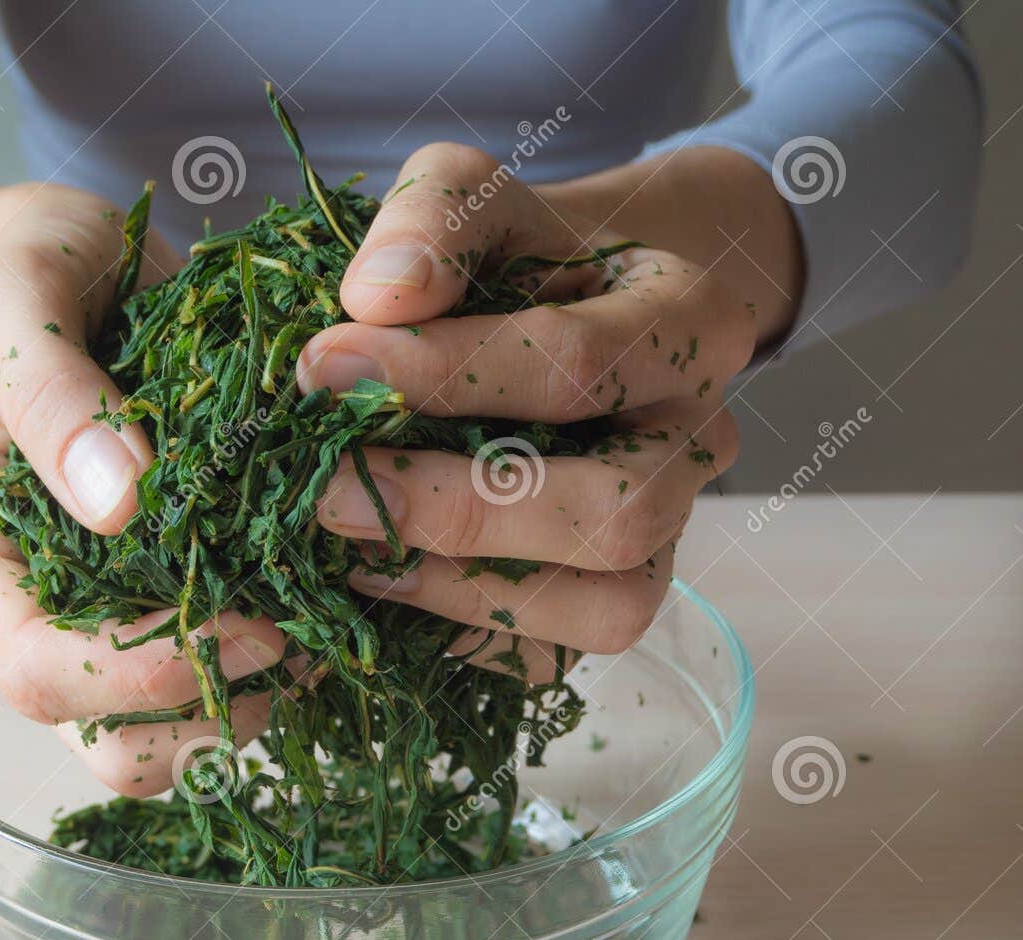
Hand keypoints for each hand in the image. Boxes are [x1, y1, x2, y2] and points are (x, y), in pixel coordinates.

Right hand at [0, 185, 284, 795]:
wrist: (79, 272)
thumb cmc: (35, 273)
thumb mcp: (20, 293)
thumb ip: (48, 385)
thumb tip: (119, 502)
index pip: (38, 672)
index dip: (147, 672)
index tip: (256, 622)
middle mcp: (25, 615)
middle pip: (107, 745)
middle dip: (211, 710)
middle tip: (296, 632)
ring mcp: (95, 627)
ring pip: (171, 745)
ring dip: (252, 703)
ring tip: (311, 613)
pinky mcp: (160, 616)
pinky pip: (218, 698)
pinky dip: (276, 673)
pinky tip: (313, 598)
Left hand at [296, 143, 760, 674]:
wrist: (572, 312)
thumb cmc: (519, 258)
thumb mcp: (477, 201)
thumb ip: (433, 221)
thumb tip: (377, 300)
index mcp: (688, 324)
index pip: (573, 363)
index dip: (439, 373)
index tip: (321, 365)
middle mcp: (701, 442)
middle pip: (618, 512)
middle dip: (461, 510)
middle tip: (325, 491)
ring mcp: (672, 535)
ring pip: (610, 607)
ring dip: (463, 589)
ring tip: (347, 549)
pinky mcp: (615, 599)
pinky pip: (555, 655)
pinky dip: (458, 633)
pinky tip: (374, 580)